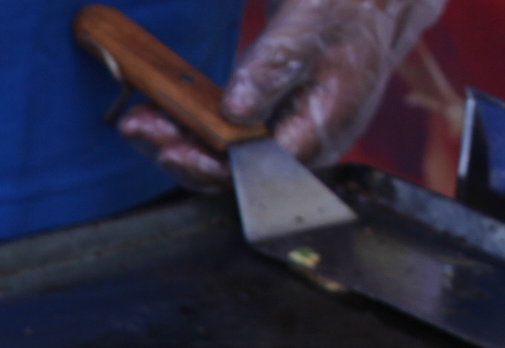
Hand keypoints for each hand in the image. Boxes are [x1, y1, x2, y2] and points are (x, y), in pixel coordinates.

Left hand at [118, 0, 447, 192]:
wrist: (368, 3)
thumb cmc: (347, 10)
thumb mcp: (311, 24)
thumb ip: (274, 67)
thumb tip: (237, 111)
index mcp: (323, 130)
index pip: (257, 171)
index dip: (210, 166)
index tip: (171, 149)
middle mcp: (300, 148)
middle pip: (231, 173)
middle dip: (179, 154)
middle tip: (138, 129)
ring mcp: (281, 141)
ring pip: (220, 161)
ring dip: (174, 143)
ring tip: (137, 123)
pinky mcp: (264, 129)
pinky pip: (220, 142)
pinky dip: (186, 130)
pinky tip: (154, 115)